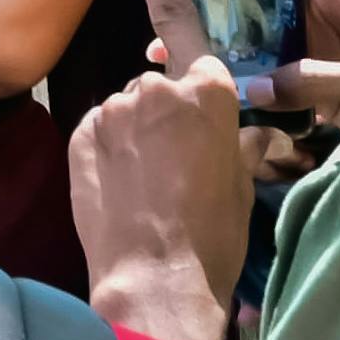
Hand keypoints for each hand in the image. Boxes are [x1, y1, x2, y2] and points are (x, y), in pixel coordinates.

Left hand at [70, 55, 251, 339]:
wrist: (153, 277)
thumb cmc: (213, 233)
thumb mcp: (242, 188)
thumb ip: (244, 148)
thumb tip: (261, 133)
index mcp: (204, 93)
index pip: (203, 62)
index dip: (203, 88)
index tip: (203, 111)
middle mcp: (154, 88)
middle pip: (161, 88)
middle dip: (168, 113)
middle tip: (177, 155)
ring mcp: (111, 109)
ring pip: (127, 108)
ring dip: (136, 129)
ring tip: (145, 175)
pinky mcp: (78, 132)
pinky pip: (99, 128)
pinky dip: (109, 146)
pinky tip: (119, 182)